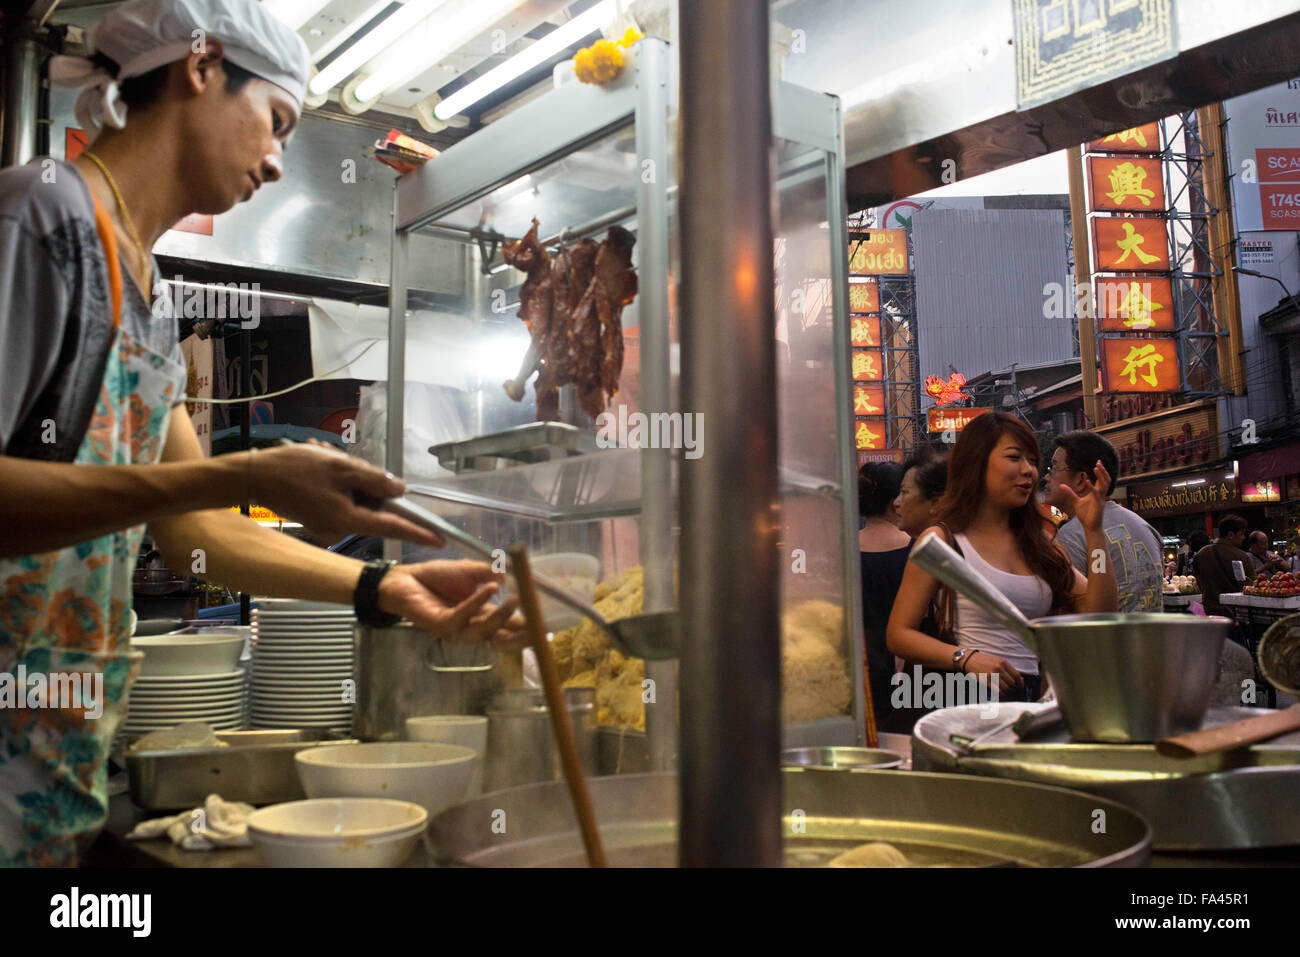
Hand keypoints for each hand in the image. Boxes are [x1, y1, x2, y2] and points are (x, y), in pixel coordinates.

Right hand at [245, 442, 443, 547]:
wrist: (252, 475)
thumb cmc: (294, 469)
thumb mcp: (341, 468)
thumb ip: (375, 481)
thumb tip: (400, 491)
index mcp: (348, 520)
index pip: (392, 526)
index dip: (418, 531)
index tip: (439, 539)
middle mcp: (339, 528)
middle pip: (372, 506)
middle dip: (364, 480)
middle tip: (340, 458)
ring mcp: (328, 524)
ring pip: (354, 497)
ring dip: (344, 474)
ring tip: (321, 454)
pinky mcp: (318, 517)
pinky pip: (338, 498)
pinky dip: (332, 479)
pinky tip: (316, 459)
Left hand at [378, 559, 526, 650]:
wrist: (405, 578)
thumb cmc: (437, 576)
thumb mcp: (470, 570)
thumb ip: (490, 573)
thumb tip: (512, 575)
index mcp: (484, 616)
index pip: (512, 628)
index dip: (529, 628)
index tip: (547, 625)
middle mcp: (474, 627)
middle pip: (503, 639)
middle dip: (521, 634)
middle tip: (538, 626)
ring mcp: (458, 630)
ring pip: (485, 630)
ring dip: (502, 615)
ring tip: (515, 598)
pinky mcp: (442, 625)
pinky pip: (464, 616)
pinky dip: (478, 602)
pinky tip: (490, 588)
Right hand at [963, 651, 1023, 690]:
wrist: (969, 659)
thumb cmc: (984, 661)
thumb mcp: (997, 661)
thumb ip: (1007, 669)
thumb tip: (1020, 679)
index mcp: (1003, 662)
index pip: (1017, 675)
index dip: (1021, 683)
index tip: (1021, 686)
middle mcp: (999, 668)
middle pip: (1012, 683)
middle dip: (1013, 688)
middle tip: (1011, 689)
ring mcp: (992, 675)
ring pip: (1006, 688)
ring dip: (1007, 692)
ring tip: (1006, 692)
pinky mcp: (986, 681)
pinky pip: (998, 691)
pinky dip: (1001, 694)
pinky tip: (1001, 694)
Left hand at [1056, 459, 1110, 533]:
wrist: (1090, 526)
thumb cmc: (1085, 514)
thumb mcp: (1075, 501)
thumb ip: (1070, 493)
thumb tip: (1061, 485)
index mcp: (1097, 493)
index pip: (1101, 480)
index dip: (1101, 471)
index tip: (1098, 462)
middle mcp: (1101, 495)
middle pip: (1106, 480)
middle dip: (1103, 471)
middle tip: (1099, 461)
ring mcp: (1101, 499)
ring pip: (1104, 485)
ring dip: (1101, 476)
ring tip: (1096, 467)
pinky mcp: (1098, 504)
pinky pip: (1096, 494)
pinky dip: (1092, 487)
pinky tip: (1087, 481)